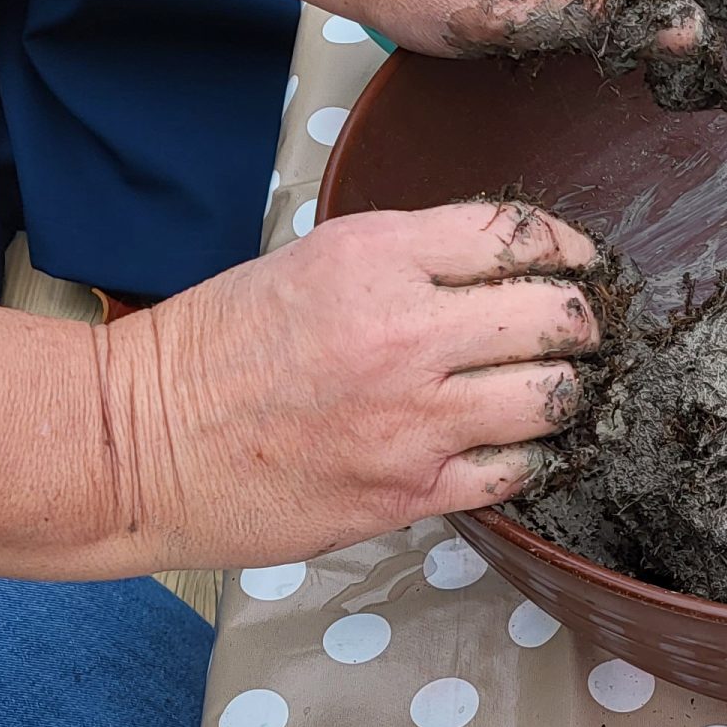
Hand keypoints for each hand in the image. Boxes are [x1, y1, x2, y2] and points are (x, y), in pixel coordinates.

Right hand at [99, 201, 600, 568]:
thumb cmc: (216, 349)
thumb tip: (496, 268)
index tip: (580, 260)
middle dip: (584, 321)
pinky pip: (515, 471)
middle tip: (583, 330)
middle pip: (555, 316)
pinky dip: (531, 457)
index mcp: (376, 256)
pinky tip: (517, 446)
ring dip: (565, 391)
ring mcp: (413, 419)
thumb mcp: (310, 261)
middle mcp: (405, 332)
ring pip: (551, 397)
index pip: (515, 236)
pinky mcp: (409, 491)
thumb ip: (406, 259)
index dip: (566, 246)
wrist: (142, 442)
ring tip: (554, 389)